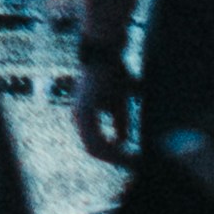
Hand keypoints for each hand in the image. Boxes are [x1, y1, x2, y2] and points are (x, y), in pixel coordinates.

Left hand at [73, 48, 139, 162]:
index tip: (131, 159)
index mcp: (85, 117)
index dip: (113, 154)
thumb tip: (122, 140)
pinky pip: (96, 139)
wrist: (106, 51)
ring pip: (94, 148)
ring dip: (114, 156)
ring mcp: (79, 115)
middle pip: (94, 150)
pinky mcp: (85, 110)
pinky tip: (124, 149)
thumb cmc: (112, 72)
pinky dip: (110, 147)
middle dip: (115, 159)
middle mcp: (78, 118)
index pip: (96, 144)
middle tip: (134, 163)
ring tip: (132, 159)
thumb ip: (119, 121)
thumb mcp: (119, 101)